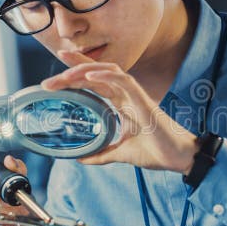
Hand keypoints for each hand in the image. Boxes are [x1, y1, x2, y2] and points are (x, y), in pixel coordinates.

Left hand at [41, 50, 198, 173]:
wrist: (179, 158)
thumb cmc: (157, 151)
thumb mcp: (121, 153)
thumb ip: (102, 153)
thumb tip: (81, 159)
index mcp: (122, 102)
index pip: (96, 81)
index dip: (78, 69)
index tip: (57, 66)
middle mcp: (127, 95)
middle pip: (96, 73)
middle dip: (72, 71)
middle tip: (48, 82)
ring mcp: (135, 95)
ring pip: (108, 72)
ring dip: (84, 71)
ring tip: (64, 76)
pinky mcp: (143, 100)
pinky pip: (124, 81)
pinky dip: (106, 76)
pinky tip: (90, 76)